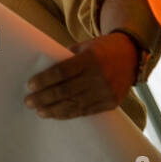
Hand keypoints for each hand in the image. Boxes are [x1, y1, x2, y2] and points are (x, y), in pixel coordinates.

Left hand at [24, 33, 138, 118]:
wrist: (131, 55)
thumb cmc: (101, 49)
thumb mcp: (83, 47)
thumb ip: (66, 58)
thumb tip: (43, 72)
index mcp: (90, 59)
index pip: (62, 72)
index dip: (44, 80)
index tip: (30, 85)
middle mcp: (99, 76)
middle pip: (65, 91)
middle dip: (44, 98)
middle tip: (29, 102)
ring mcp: (106, 92)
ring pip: (75, 105)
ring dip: (54, 110)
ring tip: (39, 111)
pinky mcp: (111, 103)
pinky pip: (86, 111)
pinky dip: (69, 114)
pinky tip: (56, 114)